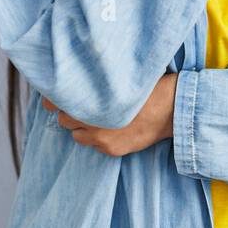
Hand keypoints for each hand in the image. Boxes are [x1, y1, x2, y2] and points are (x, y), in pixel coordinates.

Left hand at [41, 73, 177, 155]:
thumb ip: (95, 81)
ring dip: (81, 127)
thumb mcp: (118, 78)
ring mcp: (101, 138)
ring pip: (76, 135)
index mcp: (91, 100)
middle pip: (64, 120)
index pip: (56, 103)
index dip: (56, 99)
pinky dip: (96, 138)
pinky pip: (93, 145)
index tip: (59, 94)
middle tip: (80, 105)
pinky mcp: (111, 149)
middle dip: (70, 112)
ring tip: (95, 118)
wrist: (172, 109)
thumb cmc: (147, 87)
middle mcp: (92, 121)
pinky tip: (110, 128)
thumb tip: (76, 78)